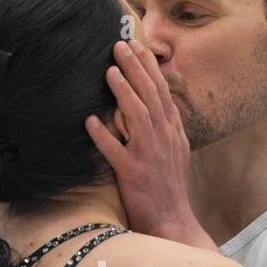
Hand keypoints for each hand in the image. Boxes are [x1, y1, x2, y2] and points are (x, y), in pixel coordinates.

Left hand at [84, 39, 208, 245]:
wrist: (172, 222)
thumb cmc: (168, 188)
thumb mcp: (175, 152)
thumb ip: (165, 127)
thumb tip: (154, 105)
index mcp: (172, 132)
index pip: (161, 92)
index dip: (149, 67)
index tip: (137, 46)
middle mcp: (163, 138)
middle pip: (150, 96)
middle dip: (136, 68)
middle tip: (120, 45)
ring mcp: (149, 155)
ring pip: (138, 116)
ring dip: (124, 92)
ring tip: (109, 71)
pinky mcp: (133, 174)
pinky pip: (116, 151)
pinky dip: (103, 135)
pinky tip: (90, 121)